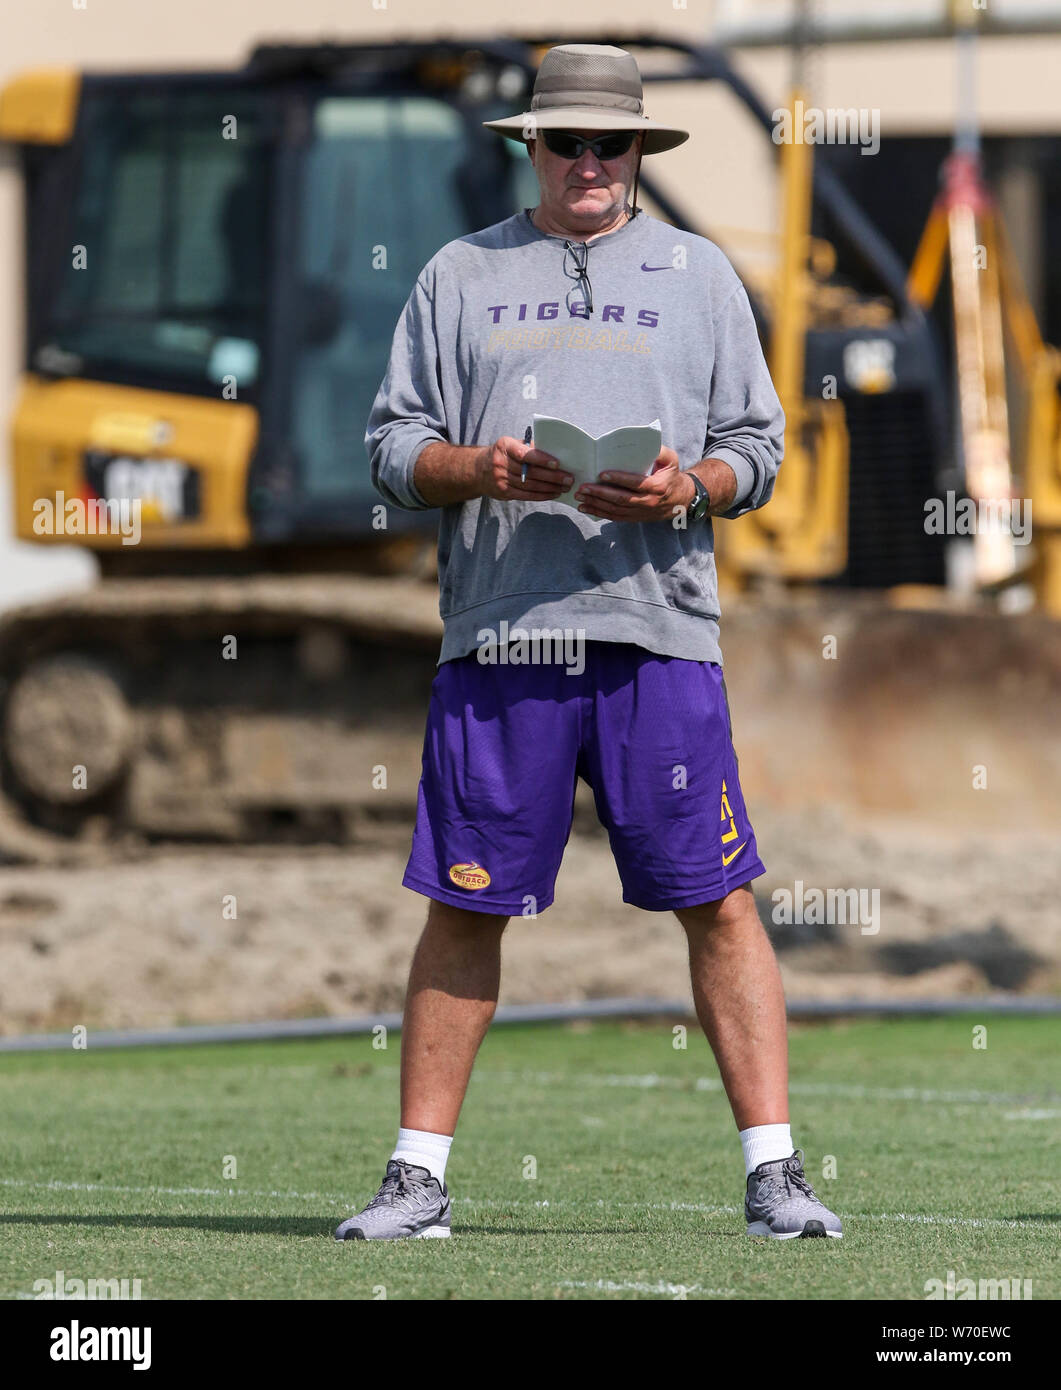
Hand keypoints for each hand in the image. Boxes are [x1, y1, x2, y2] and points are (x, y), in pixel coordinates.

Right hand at [478, 437, 573, 502]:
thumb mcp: (512, 445)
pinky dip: (542, 496)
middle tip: (568, 479)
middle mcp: (501, 463)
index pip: (525, 454)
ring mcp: (501, 479)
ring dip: (550, 488)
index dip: (542, 459)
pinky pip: (526, 495)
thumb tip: (554, 450)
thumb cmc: (503, 454)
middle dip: (552, 477)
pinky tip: (553, 494)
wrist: (478, 469)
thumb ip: (529, 447)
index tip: (557, 464)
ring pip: (530, 486)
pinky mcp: (504, 492)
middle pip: (531, 472)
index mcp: (505, 446)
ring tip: (564, 487)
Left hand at [574, 446, 693, 521]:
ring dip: (595, 504)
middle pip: (620, 499)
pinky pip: (615, 517)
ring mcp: (640, 512)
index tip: (601, 474)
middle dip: (599, 493)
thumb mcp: (672, 460)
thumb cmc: (672, 476)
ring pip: (615, 510)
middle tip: (583, 487)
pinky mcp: (634, 518)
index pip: (635, 483)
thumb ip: (660, 451)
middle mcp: (648, 502)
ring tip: (579, 498)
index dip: (618, 479)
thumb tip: (647, 442)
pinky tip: (585, 508)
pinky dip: (599, 513)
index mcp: (657, 487)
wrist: (680, 500)